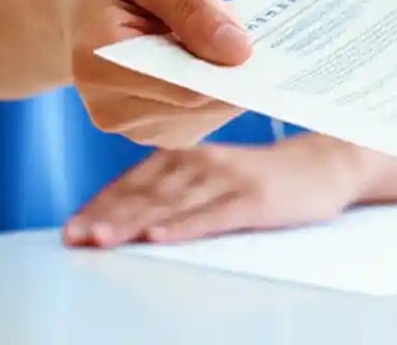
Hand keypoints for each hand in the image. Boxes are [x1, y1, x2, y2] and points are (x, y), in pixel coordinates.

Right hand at [50, 0, 252, 147]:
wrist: (80, 3)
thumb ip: (192, 6)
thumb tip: (239, 52)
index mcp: (99, 63)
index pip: (186, 86)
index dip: (231, 65)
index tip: (257, 37)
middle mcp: (110, 109)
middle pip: (203, 103)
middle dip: (232, 67)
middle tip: (240, 26)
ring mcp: (133, 128)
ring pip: (211, 113)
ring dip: (227, 76)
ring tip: (212, 36)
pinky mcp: (157, 133)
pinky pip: (208, 116)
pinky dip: (220, 86)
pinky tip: (207, 57)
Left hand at [63, 135, 366, 246]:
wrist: (326, 164)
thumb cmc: (266, 176)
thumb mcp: (214, 174)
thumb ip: (176, 188)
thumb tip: (127, 216)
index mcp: (188, 156)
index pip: (134, 182)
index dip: (100, 205)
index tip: (70, 229)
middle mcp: (203, 162)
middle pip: (146, 194)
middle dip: (106, 217)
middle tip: (74, 238)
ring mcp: (229, 179)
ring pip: (173, 203)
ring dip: (134, 223)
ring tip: (102, 240)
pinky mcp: (255, 198)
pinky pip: (214, 214)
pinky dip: (185, 226)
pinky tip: (161, 238)